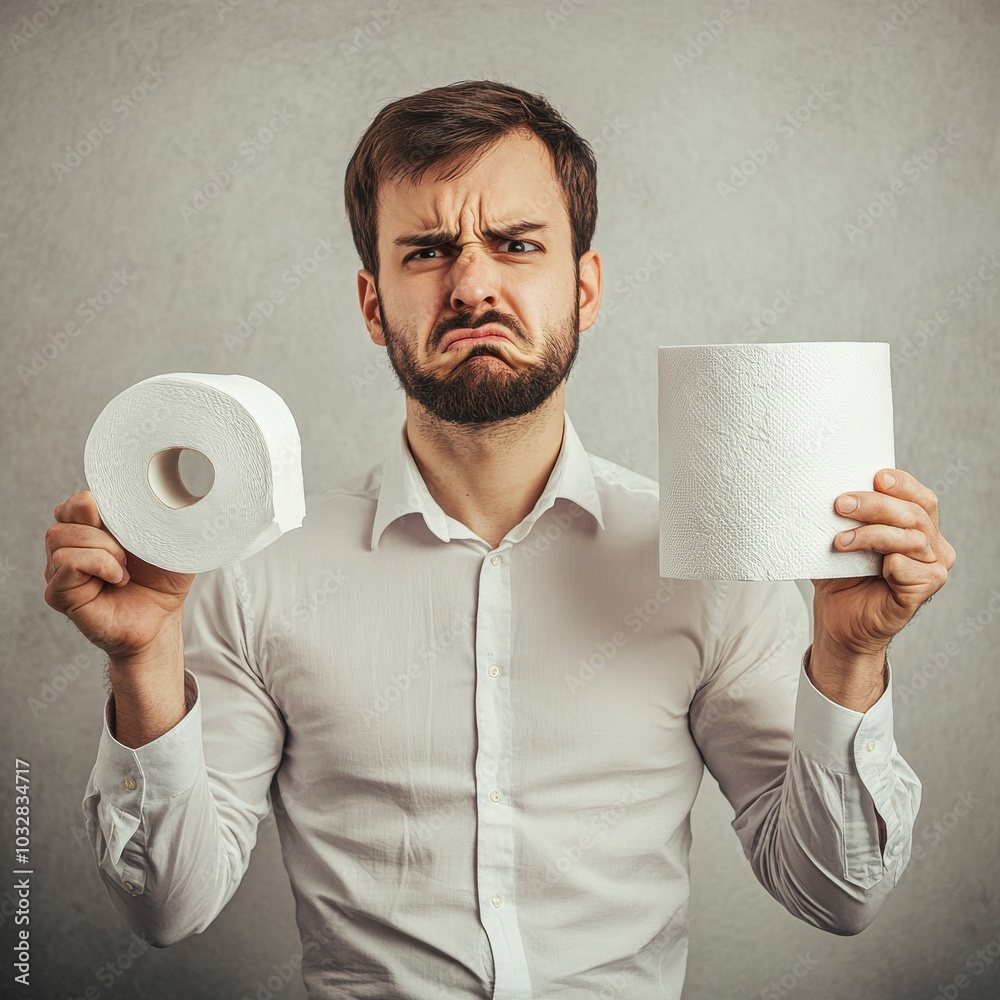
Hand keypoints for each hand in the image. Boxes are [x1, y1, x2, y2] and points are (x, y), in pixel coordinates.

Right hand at [44, 490, 195, 661]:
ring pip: (61, 535)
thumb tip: (149, 489)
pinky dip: (99, 565)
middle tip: (129, 550)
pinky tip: (118, 579)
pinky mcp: (57, 592)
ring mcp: (58, 569)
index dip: (101, 505)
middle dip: (103, 526)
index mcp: (91, 528)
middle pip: (64, 511)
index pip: (78, 499)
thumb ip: (155, 512)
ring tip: (125, 568)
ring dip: (104, 548)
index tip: (130, 525)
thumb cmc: (163, 580)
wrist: (162, 621)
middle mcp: (69, 546)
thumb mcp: (166, 538)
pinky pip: (67, 561)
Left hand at [811, 468, 956, 659]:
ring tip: (840, 541)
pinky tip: (876, 568)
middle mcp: (931, 546)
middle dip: (876, 505)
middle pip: (914, 514)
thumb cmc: (841, 578)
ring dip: (872, 535)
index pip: (920, 497)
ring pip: (912, 539)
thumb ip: (845, 516)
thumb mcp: (841, 537)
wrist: (838, 621)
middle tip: (841, 504)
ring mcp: (931, 569)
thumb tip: (823, 489)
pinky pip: (913, 571)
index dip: (902, 484)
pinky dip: (894, 564)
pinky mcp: (923, 592)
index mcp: (917, 527)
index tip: (876, 477)